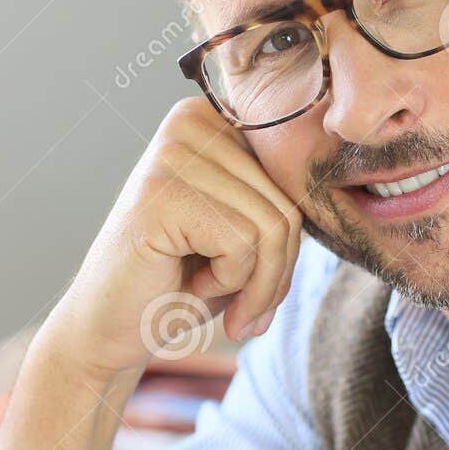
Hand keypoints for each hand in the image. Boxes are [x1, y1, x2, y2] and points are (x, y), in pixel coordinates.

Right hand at [45, 95, 302, 379]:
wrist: (109, 330)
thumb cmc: (179, 282)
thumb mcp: (245, 235)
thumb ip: (283, 206)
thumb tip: (338, 196)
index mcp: (211, 120)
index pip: (291, 178)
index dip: (287, 245)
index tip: (259, 286)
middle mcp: (190, 121)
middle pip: (288, 201)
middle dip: (276, 271)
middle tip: (246, 309)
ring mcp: (172, 153)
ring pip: (273, 225)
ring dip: (255, 284)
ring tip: (211, 295)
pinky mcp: (162, 194)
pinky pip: (244, 243)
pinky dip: (228, 283)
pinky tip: (189, 284)